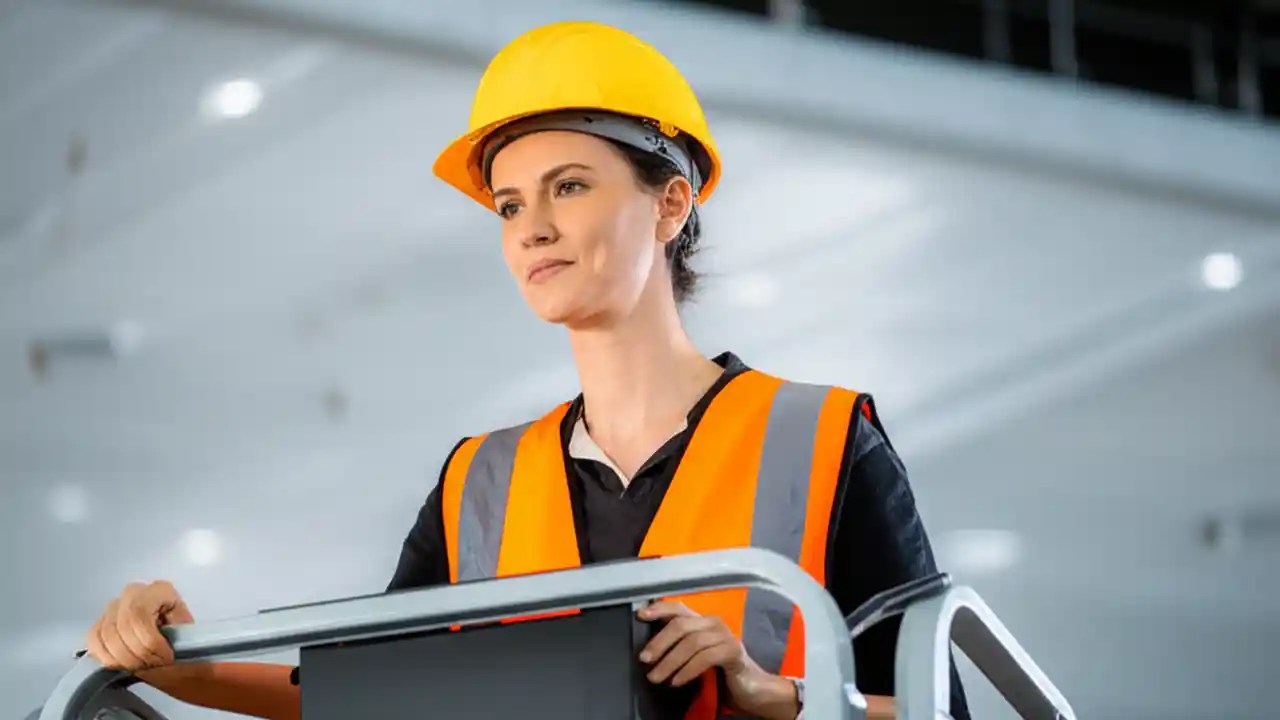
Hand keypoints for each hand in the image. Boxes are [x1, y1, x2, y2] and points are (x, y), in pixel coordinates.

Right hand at [86, 581, 194, 671]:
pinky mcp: (101, 623)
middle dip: (137, 653)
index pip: (139, 613)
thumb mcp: (190, 640)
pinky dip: (106, 657)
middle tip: (153, 665)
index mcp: (160, 590)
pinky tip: (123, 665)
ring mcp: (115, 607)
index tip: (166, 658)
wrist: (177, 656)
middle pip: (122, 625)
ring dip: (123, 659)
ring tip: (142, 666)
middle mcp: (135, 593)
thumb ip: (176, 638)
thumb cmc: (186, 647)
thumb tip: (166, 643)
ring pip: (105, 634)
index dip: (149, 641)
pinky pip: (93, 640)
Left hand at [637, 601, 798, 719]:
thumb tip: (650, 649)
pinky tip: (677, 681)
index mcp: (703, 621)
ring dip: (670, 661)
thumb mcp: (696, 656)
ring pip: (691, 642)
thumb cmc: (720, 673)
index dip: (659, 609)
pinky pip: (705, 657)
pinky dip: (687, 670)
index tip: (640, 615)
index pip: (679, 608)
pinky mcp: (733, 652)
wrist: (752, 689)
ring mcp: (725, 636)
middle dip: (659, 642)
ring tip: (656, 677)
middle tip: (645, 660)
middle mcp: (714, 623)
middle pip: (681, 625)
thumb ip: (680, 647)